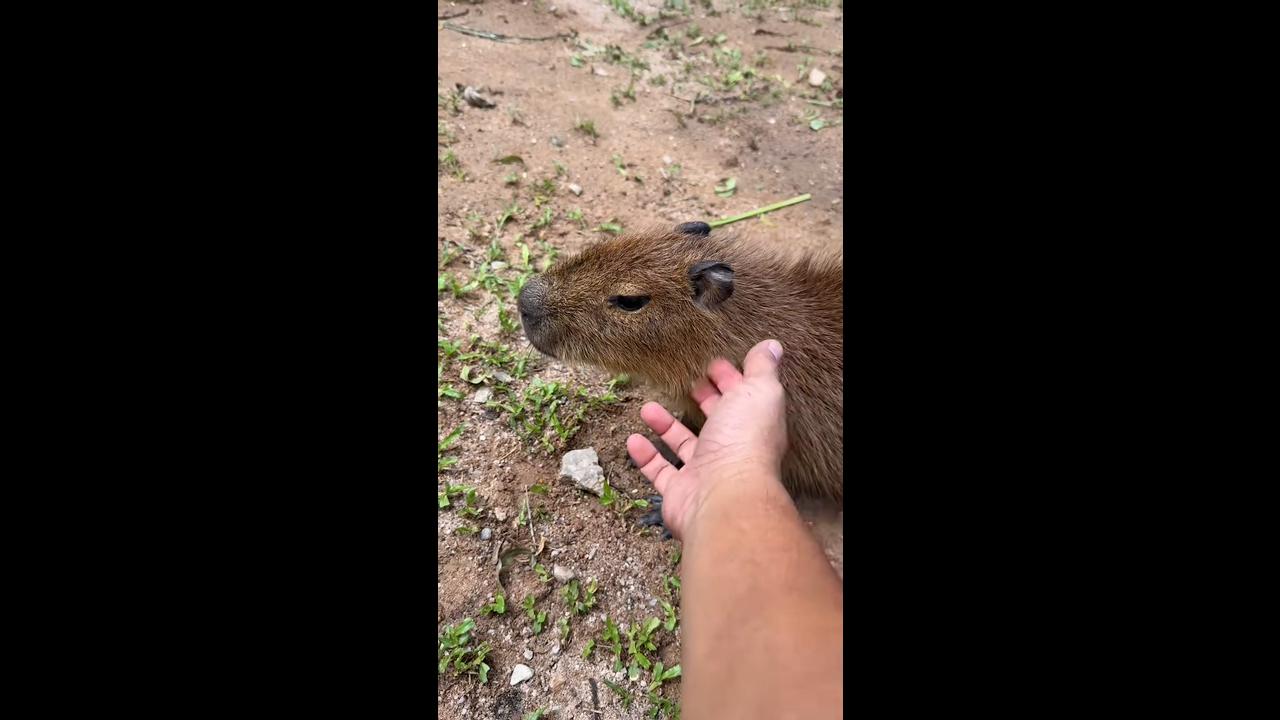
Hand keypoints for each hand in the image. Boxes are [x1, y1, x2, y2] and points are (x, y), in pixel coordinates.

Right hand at [625, 339, 788, 539]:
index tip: (713, 361)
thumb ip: (763, 368)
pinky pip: (659, 471)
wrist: (724, 496)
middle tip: (685, 380)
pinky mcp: (680, 490)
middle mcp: (730, 449)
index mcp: (751, 424)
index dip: (730, 379)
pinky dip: (645, 457)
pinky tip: (632, 439)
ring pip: (683, 444)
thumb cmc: (744, 441)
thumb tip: (772, 345)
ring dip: (665, 425)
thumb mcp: (760, 392)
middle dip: (703, 399)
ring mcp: (705, 472)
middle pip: (715, 420)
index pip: (742, 397)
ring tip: (647, 407)